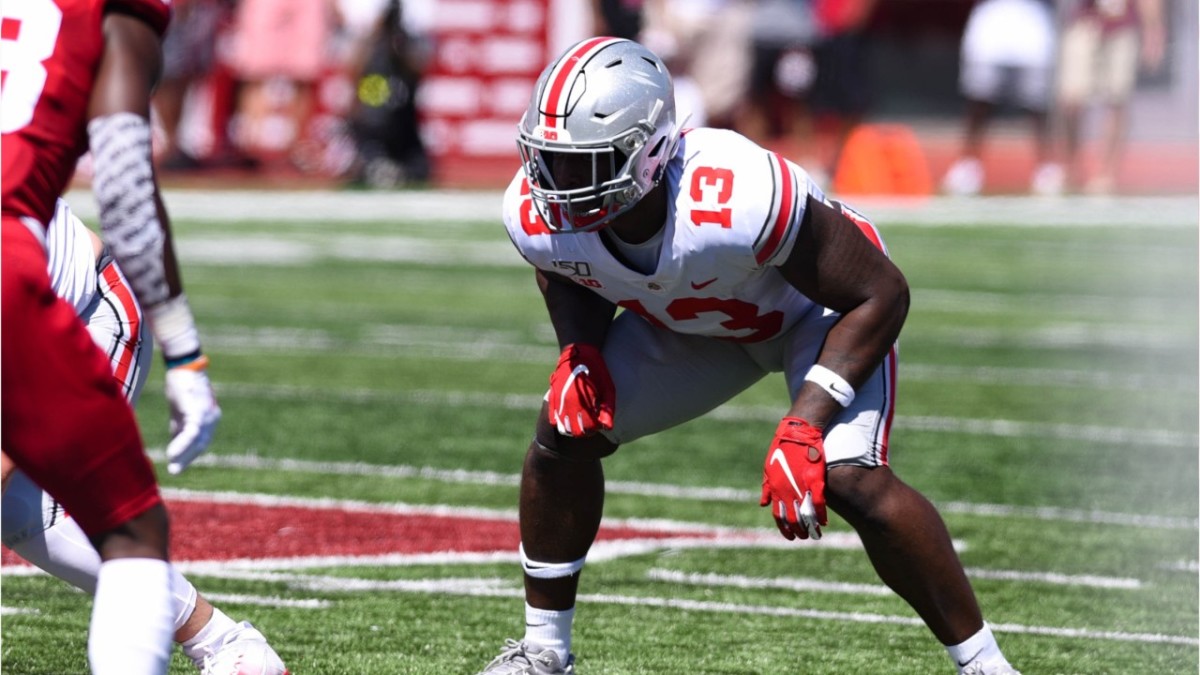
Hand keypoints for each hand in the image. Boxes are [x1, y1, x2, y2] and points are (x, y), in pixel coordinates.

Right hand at [164, 356, 221, 474]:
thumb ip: (179, 426)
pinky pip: (191, 433)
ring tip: (173, 467)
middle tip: (174, 471)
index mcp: (210, 419)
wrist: (182, 365)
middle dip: (188, 459)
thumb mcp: (180, 410)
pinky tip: (171, 454)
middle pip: (202, 444)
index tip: (178, 467)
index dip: (190, 455)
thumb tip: (175, 445)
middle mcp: (212, 418)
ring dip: (184, 456)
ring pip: (198, 441)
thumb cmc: (181, 386)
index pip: (202, 442)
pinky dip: (182, 445)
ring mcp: (207, 414)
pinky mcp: (197, 411)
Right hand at [547, 343, 614, 436]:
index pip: (589, 429)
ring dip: (572, 428)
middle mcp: (570, 406)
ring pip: (563, 428)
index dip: (596, 428)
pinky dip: (560, 422)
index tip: (598, 421)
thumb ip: (608, 410)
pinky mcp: (553, 398)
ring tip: (579, 420)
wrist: (579, 353)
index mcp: (585, 405)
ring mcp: (559, 402)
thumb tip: (607, 428)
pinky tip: (569, 416)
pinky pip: (553, 419)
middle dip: (584, 431)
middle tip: (590, 423)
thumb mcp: (608, 389)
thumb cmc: (597, 371)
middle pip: (575, 432)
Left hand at [760, 417, 826, 539]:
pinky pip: (818, 503)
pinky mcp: (815, 480)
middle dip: (798, 531)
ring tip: (815, 535)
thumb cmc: (781, 449)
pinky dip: (821, 515)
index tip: (789, 536)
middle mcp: (787, 491)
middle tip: (804, 537)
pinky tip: (824, 522)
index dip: (784, 529)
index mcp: (776, 489)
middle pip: (793, 519)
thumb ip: (767, 488)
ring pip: (806, 515)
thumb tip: (763, 504)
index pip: (778, 516)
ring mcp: (801, 487)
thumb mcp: (768, 469)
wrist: (798, 433)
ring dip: (811, 528)